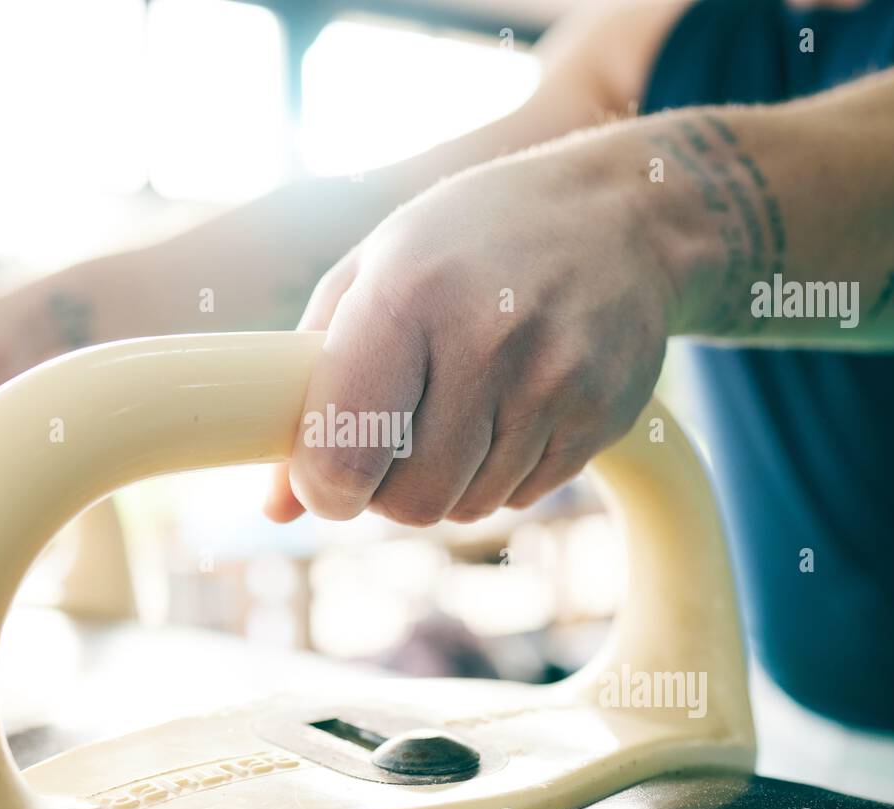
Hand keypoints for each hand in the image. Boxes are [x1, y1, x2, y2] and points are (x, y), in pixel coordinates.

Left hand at [265, 141, 670, 525]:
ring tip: (454, 413)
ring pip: (468, 508)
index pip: (346, 451)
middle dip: (386, 491)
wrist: (617, 214)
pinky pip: (522, 497)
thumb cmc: (466, 241)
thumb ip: (311, 387)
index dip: (324, 488)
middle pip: (411, 499)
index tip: (325, 481)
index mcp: (407, 295)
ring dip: (446, 484)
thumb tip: (276, 508)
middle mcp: (487, 341)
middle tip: (390, 445)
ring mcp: (555, 382)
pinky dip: (500, 476)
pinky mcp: (602, 416)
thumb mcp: (372, 274)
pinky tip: (507, 413)